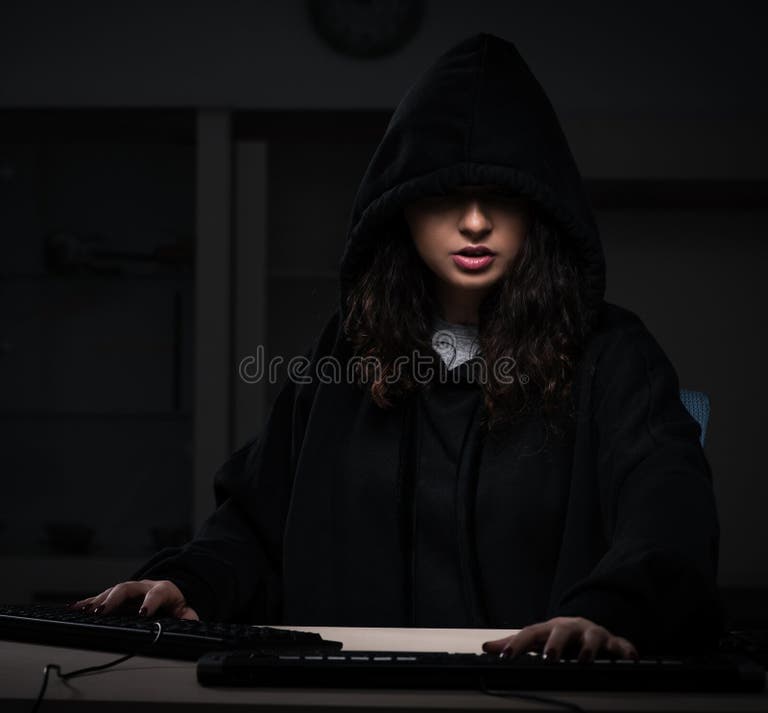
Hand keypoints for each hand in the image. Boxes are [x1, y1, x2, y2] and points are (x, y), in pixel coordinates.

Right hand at [69, 580, 199, 619]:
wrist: (170, 589)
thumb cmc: (176, 602)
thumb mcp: (186, 609)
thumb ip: (189, 616)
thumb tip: (193, 623)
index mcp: (163, 590)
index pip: (158, 593)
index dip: (150, 602)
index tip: (142, 613)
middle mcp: (144, 586)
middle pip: (128, 588)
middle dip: (115, 599)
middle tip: (102, 611)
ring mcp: (131, 589)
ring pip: (113, 591)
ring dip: (98, 600)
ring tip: (85, 611)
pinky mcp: (119, 595)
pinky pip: (102, 595)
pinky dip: (88, 601)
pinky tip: (75, 608)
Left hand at [482, 616, 638, 662]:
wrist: (586, 627)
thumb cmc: (558, 637)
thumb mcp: (536, 639)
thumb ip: (514, 644)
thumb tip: (486, 647)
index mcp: (549, 628)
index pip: (530, 634)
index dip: (517, 644)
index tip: (506, 656)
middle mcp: (570, 628)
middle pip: (561, 631)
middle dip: (555, 644)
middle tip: (549, 657)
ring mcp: (591, 633)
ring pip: (592, 636)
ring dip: (589, 647)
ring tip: (585, 660)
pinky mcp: (612, 641)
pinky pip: (621, 644)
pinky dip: (625, 649)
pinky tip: (629, 657)